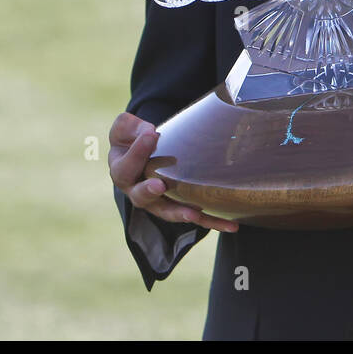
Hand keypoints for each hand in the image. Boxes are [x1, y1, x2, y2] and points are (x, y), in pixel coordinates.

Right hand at [108, 112, 238, 232]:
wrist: (143, 150)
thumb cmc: (133, 138)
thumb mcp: (126, 128)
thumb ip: (132, 127)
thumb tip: (150, 132)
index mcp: (122, 172)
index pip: (125, 166)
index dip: (137, 151)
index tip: (152, 134)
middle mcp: (138, 192)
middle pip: (141, 197)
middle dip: (149, 191)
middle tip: (159, 185)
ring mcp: (159, 202)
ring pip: (168, 212)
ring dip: (181, 213)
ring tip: (194, 214)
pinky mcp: (179, 205)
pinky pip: (195, 216)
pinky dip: (211, 221)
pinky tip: (230, 225)